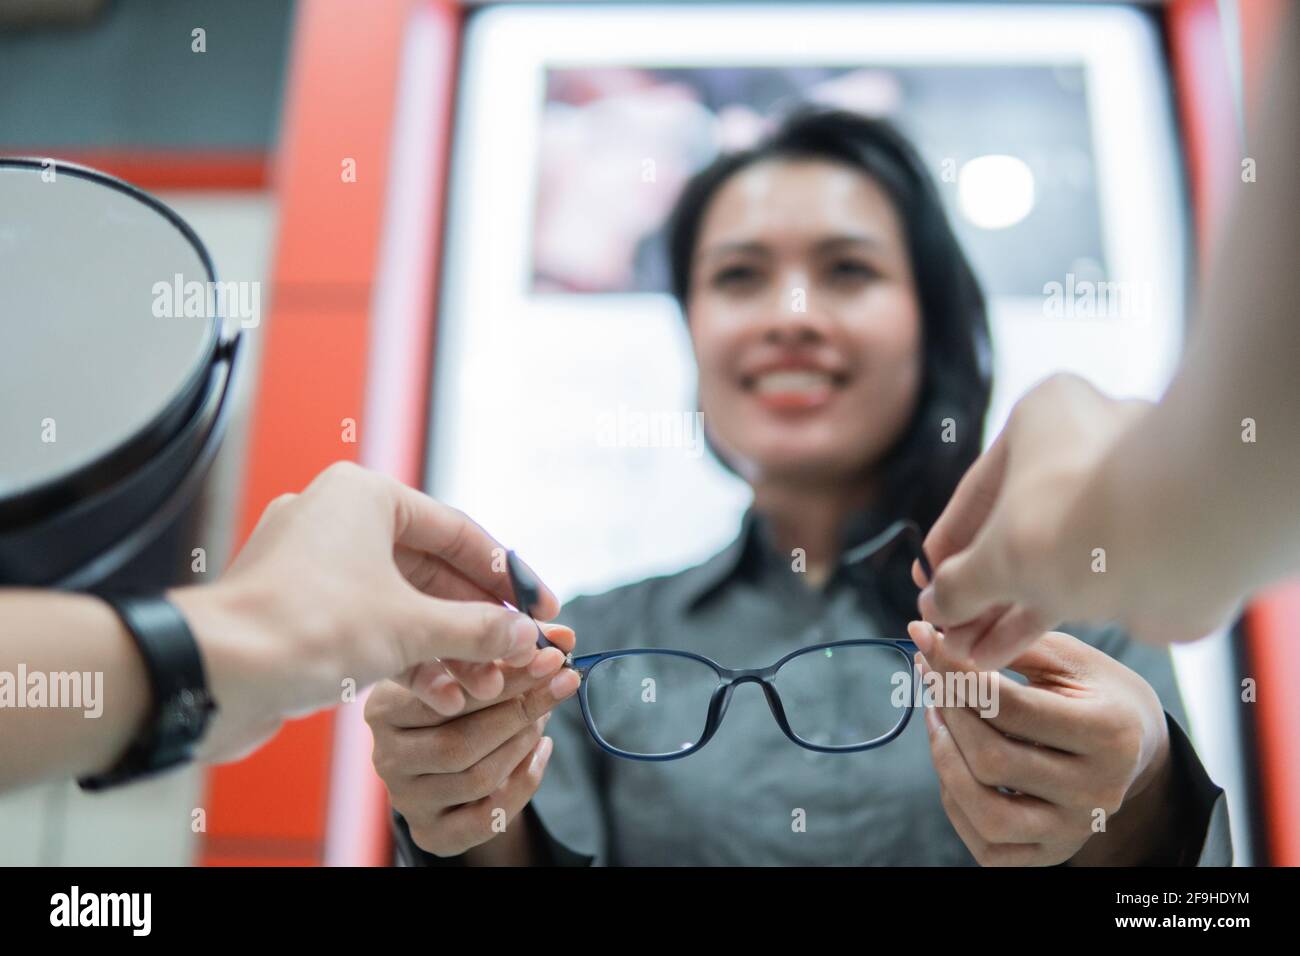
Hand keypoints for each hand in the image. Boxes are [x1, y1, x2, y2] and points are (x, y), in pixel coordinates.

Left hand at [169, 461, 560, 762]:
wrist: (214, 675)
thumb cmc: (307, 628)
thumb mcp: (412, 627)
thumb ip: (478, 628)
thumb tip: (525, 635)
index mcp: (365, 496)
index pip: (459, 532)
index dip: (508, 576)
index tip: (543, 609)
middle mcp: (339, 519)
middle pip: (432, 571)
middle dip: (477, 622)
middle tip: (519, 653)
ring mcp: (315, 566)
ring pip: (402, 604)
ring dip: (447, 647)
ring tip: (486, 685)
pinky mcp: (300, 610)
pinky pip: (370, 625)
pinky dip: (407, 656)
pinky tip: (443, 694)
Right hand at [366, 625, 580, 858]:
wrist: (449, 763)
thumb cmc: (461, 703)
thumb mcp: (475, 669)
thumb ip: (511, 651)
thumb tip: (564, 635)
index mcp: (384, 707)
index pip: (443, 695)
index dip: (504, 677)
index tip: (549, 658)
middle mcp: (387, 756)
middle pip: (461, 740)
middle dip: (522, 708)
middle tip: (563, 681)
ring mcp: (407, 798)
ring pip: (477, 777)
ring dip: (523, 743)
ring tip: (544, 717)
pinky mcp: (431, 831)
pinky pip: (487, 817)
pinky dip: (525, 783)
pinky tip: (540, 752)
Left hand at [909, 621, 1173, 865]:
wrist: (1135, 744)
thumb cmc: (1092, 690)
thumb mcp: (1066, 655)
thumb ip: (1007, 644)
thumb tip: (933, 637)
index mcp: (1109, 732)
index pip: (1011, 707)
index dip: (958, 673)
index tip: (929, 642)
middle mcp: (1097, 790)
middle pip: (992, 760)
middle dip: (948, 710)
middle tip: (930, 674)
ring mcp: (1075, 829)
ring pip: (985, 811)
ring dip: (944, 759)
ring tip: (936, 716)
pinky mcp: (1052, 853)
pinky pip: (986, 844)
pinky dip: (955, 801)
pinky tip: (953, 759)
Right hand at [914, 373, 1157, 670]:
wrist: (1191, 543)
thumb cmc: (1079, 522)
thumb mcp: (993, 558)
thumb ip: (957, 582)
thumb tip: (936, 606)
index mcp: (1045, 416)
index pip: (977, 488)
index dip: (946, 545)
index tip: (927, 585)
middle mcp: (1088, 445)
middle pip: (1015, 524)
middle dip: (977, 583)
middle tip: (947, 623)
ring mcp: (1126, 495)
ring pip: (1050, 555)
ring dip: (1005, 607)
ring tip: (967, 650)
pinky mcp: (1152, 543)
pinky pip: (1083, 579)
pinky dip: (1042, 613)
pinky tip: (1001, 649)